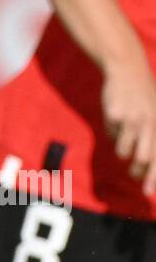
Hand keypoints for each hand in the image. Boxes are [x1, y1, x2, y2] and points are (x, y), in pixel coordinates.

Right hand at [102, 51, 155, 195]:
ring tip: (122, 137)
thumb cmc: (143, 96)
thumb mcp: (154, 115)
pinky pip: (110, 133)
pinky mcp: (115, 115)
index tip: (148, 193)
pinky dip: (111, 131)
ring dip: (121, 149)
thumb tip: (143, 166)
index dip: (154, 177)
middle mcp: (149, 124)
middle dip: (137, 172)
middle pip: (144, 159)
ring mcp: (131, 120)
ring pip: (123, 150)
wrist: (127, 69)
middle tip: (133, 173)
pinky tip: (115, 116)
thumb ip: (151, 139)